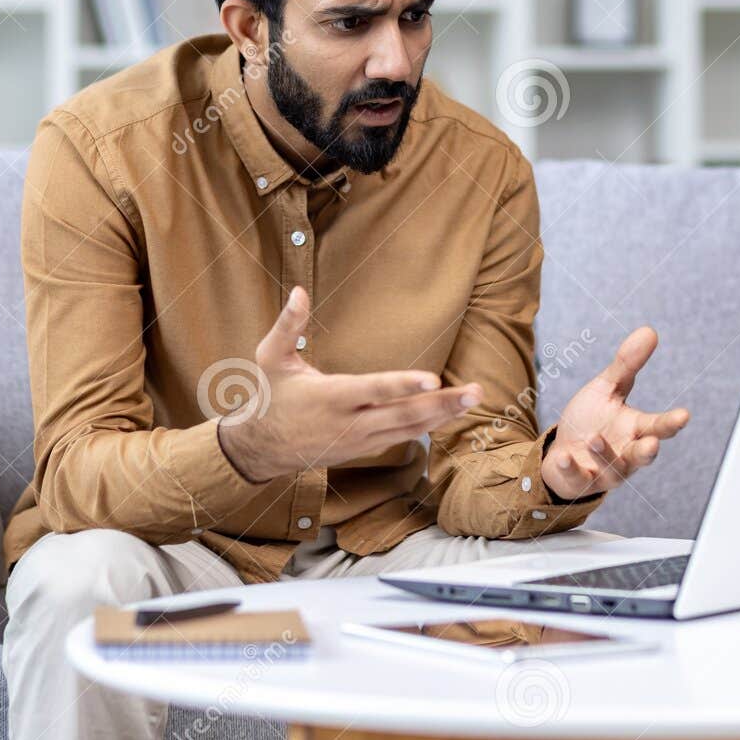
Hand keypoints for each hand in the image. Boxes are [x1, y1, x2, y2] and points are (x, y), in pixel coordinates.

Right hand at [217, 286, 479, 481]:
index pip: (373, 390)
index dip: (403, 385)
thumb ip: (288, 324)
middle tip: (476, 392)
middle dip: (442, 403)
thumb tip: (299, 290)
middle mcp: (350, 422)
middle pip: (403, 414)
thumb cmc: (270, 396)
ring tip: (473, 399)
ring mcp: (360, 440)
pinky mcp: (366, 448)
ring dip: (443, 414)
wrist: (264, 448)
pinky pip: (404, 437)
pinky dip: (429, 425)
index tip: (433, 378)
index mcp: (329, 397)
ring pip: (409, 429)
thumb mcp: (271, 357)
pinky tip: (451, 412)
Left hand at [540, 327, 689, 500]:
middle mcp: (625, 454)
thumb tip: (650, 330)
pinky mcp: (580, 481)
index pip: (659, 426)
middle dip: (647, 451)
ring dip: (605, 454)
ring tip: (595, 439)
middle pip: (642, 455)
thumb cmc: (592, 420)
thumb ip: (627, 364)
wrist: (562, 451)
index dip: (672, 422)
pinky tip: (563, 457)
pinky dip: (570, 468)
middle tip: (652, 444)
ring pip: (612, 468)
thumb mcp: (607, 388)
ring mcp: (604, 471)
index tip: (684, 415)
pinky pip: (577, 479)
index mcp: (636, 429)